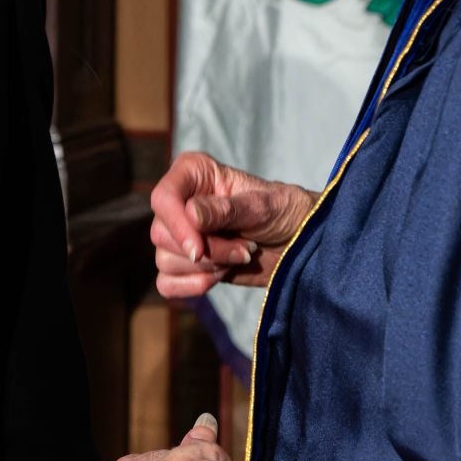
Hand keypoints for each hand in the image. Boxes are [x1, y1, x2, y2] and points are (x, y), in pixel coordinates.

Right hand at [149, 151, 315, 297]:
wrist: (298, 243)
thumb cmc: (284, 212)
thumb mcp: (263, 206)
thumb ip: (227, 210)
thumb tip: (191, 215)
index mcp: (194, 174)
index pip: (163, 198)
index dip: (176, 225)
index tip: (199, 250)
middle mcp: (181, 202)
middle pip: (162, 234)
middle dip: (207, 251)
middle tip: (245, 249)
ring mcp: (181, 234)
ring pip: (165, 261)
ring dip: (208, 268)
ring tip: (241, 256)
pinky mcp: (185, 264)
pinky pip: (167, 283)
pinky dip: (193, 286)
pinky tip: (222, 276)